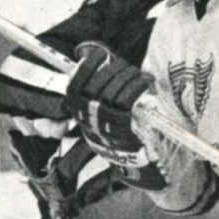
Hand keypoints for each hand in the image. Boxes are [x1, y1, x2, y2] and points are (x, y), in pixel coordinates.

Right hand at [63, 42, 164, 189]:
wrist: (134, 163)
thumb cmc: (119, 132)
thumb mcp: (98, 113)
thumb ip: (91, 89)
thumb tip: (85, 56)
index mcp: (78, 112)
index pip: (75, 85)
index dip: (86, 66)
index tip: (97, 55)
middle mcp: (86, 118)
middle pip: (96, 83)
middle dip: (114, 69)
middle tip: (125, 67)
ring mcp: (102, 124)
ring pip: (112, 89)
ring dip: (128, 76)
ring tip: (137, 76)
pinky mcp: (120, 128)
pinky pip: (126, 100)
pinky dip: (136, 86)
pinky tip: (143, 83)